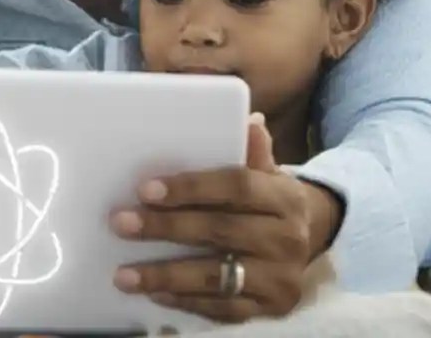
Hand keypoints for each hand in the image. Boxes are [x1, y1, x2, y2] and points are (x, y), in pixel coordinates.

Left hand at [109, 116, 341, 322]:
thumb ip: (251, 152)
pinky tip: (155, 294)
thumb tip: (249, 120)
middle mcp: (287, 239)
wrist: (310, 241)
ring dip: (165, 275)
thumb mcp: (265, 173)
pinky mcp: (271, 309)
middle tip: (120, 223)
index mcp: (284, 197)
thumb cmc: (268, 201)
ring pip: (216, 276)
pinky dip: (186, 301)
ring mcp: (281, 278)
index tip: (145, 189)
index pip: (235, 186)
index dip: (190, 187)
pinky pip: (223, 309)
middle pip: (219, 231)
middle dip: (165, 228)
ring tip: (123, 274)